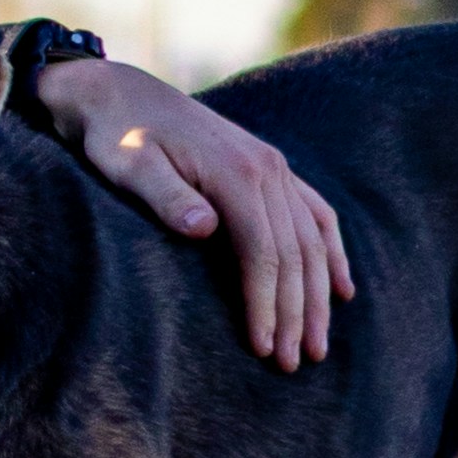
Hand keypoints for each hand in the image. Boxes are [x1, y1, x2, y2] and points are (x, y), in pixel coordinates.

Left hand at [36, 58, 355, 368]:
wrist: (118, 93)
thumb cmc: (114, 135)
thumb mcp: (127, 165)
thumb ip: (165, 196)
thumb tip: (203, 228)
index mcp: (237, 172)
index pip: (264, 252)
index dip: (267, 304)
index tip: (264, 348)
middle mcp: (266, 168)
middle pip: (294, 253)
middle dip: (297, 313)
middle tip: (294, 364)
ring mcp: (273, 167)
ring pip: (312, 240)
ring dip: (319, 295)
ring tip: (318, 345)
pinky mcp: (269, 168)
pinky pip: (315, 214)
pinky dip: (332, 252)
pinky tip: (343, 288)